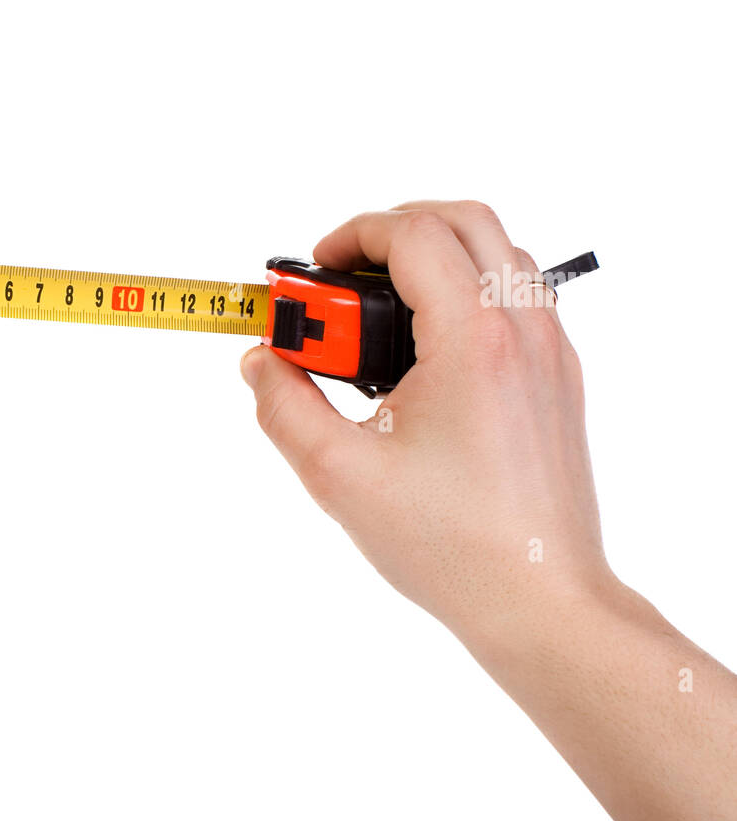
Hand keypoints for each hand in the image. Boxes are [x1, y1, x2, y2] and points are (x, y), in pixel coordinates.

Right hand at [241, 201, 612, 646]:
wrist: (540, 601)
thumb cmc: (452, 546)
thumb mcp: (338, 475)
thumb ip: (285, 406)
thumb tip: (261, 364)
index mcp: (474, 340)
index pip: (413, 234)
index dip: (350, 237)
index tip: (311, 280)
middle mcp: (523, 332)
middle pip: (466, 219)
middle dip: (393, 230)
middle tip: (342, 277)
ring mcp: (551, 354)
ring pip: (498, 254)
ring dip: (434, 257)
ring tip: (378, 318)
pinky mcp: (558, 382)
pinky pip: (516, 298)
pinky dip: (466, 293)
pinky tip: (421, 357)